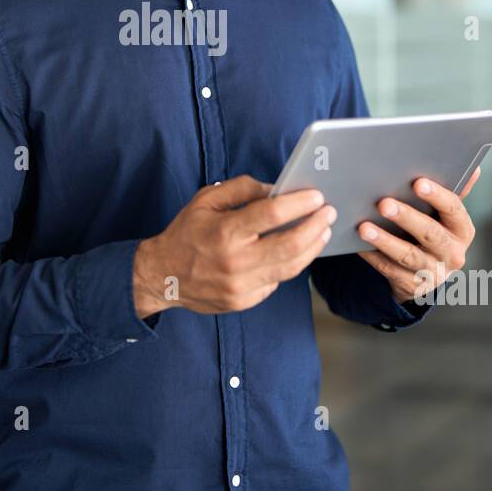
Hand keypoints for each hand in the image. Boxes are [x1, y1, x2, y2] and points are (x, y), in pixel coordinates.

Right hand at [133, 175, 336, 317]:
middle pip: (289, 245)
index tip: (316, 196)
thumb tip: (276, 190)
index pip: (271, 215)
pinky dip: (290, 265)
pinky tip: (298, 251)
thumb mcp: (206, 199)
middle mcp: (235, 261)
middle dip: (315, 227)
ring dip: (312, 248)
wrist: (163, 276)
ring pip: (290, 267)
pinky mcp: (244, 301)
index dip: (299, 204)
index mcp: (224, 231)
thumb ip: (242, 189)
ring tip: (322, 232)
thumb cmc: (186, 233)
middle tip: (328, 213)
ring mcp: (241, 285)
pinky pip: (276, 281)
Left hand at [355, 165, 480, 301]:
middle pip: (430, 234)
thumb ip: (454, 193)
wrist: (429, 275)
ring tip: (364, 227)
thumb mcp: (446, 217)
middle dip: (406, 217)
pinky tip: (359, 246)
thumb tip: (473, 168)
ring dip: (385, 241)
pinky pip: (391, 271)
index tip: (418, 182)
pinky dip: (374, 258)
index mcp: (462, 230)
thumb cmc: (435, 232)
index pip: (453, 209)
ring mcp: (434, 272)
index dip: (436, 196)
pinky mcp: (414, 286)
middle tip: (384, 204)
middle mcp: (453, 253)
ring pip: (408, 256)